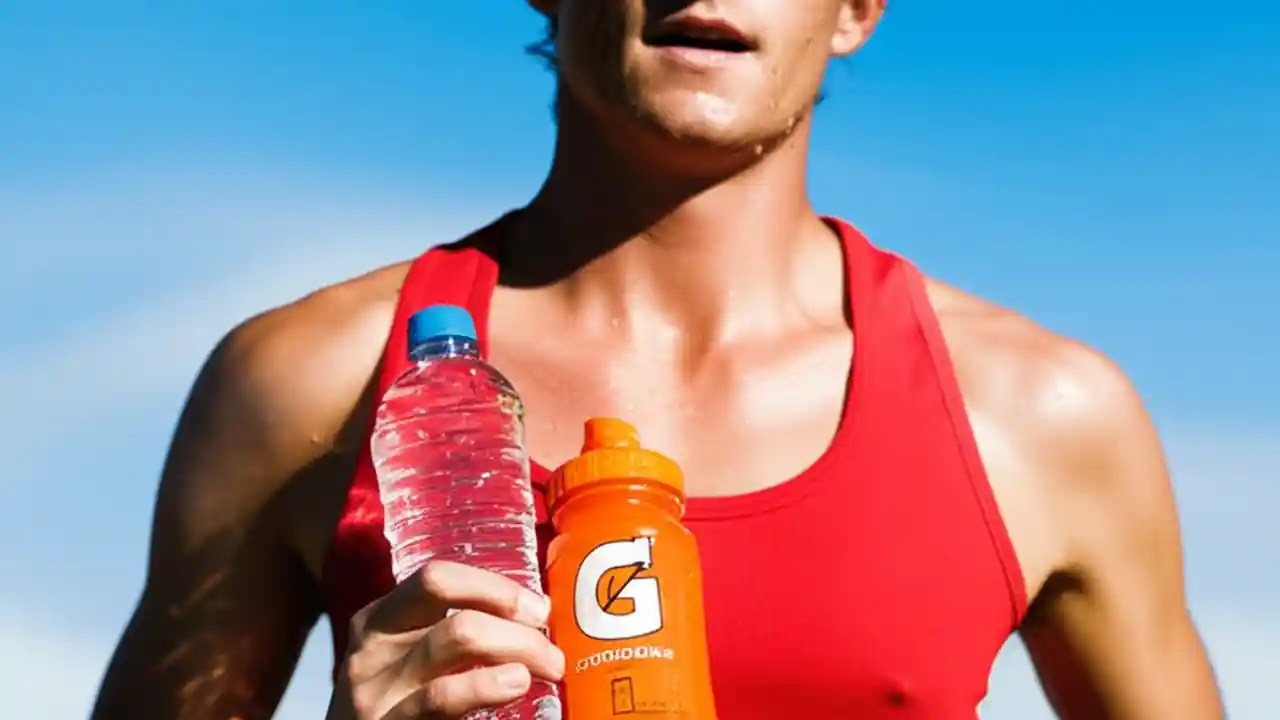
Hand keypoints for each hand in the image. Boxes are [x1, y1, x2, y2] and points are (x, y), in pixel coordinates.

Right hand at [327, 561, 564, 718]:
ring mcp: (377, 696)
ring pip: (454, 647)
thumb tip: (530, 618)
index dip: (495, 588)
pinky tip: (515, 683)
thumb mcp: (404, 660)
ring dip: (518, 652)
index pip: (438, 580)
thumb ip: (447, 634)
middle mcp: (371, 654)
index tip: (538, 609)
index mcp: (378, 622)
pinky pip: (439, 698)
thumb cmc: (393, 704)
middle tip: (553, 650)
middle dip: (517, 629)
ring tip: (549, 667)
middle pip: (456, 617)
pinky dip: (485, 686)